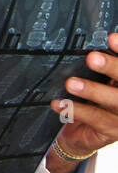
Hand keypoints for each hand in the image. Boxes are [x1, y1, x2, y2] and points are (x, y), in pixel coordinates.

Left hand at [49, 31, 117, 169]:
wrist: (85, 134)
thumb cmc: (94, 100)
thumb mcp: (99, 80)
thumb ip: (100, 64)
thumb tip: (91, 43)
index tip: (111, 38)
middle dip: (112, 67)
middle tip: (92, 58)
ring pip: (114, 101)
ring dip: (92, 90)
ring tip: (72, 83)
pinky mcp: (112, 130)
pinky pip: (95, 118)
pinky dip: (76, 110)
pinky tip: (60, 103)